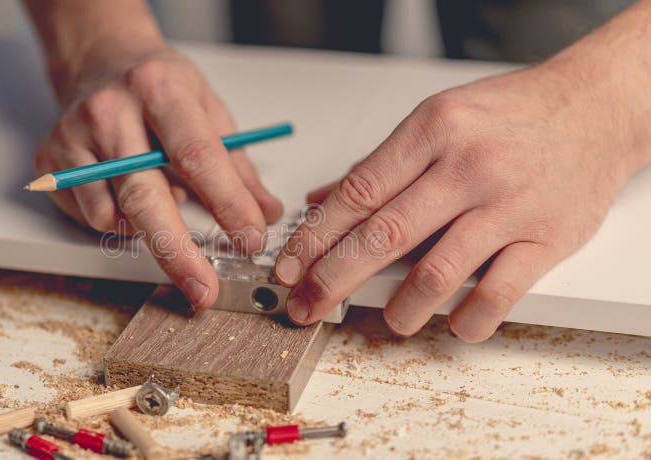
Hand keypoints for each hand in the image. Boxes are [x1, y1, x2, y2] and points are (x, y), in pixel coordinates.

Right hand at [34, 46, 282, 307]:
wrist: (100, 59)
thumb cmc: (158, 86)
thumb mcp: (208, 109)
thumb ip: (237, 164)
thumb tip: (266, 212)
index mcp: (158, 89)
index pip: (196, 155)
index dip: (226, 203)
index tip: (251, 238)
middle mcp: (109, 111)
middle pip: (145, 196)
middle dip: (178, 253)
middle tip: (203, 289)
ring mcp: (73, 137)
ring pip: (112, 214)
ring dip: (147, 230)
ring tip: (163, 200)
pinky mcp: (49, 160)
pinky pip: (90, 216)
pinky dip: (119, 221)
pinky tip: (128, 195)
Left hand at [275, 52, 647, 340]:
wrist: (595, 108)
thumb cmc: (511, 114)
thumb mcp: (438, 119)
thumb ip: (379, 165)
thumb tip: (321, 201)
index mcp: (433, 131)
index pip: (358, 193)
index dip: (316, 237)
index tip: (290, 266)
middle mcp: (467, 167)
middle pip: (383, 236)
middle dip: (333, 279)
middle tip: (306, 306)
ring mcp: (507, 206)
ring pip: (435, 274)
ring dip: (398, 310)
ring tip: (386, 319)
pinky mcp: (545, 239)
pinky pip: (496, 295)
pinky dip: (465, 320)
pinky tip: (452, 324)